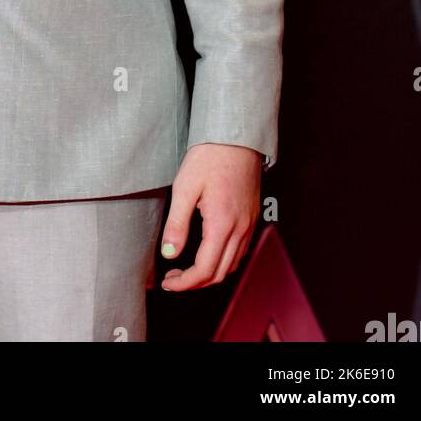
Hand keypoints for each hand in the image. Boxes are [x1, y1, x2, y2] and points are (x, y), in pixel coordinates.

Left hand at [159, 143, 261, 290]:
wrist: (236, 136)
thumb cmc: (210, 156)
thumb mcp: (184, 187)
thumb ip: (177, 224)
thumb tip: (169, 253)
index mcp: (222, 224)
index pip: (204, 270)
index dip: (184, 283)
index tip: (168, 282)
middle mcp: (240, 229)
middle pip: (220, 273)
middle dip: (195, 283)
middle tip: (173, 278)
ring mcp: (249, 224)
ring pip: (232, 265)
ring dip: (210, 274)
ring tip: (187, 269)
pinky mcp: (252, 217)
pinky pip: (240, 251)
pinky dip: (224, 261)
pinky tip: (209, 252)